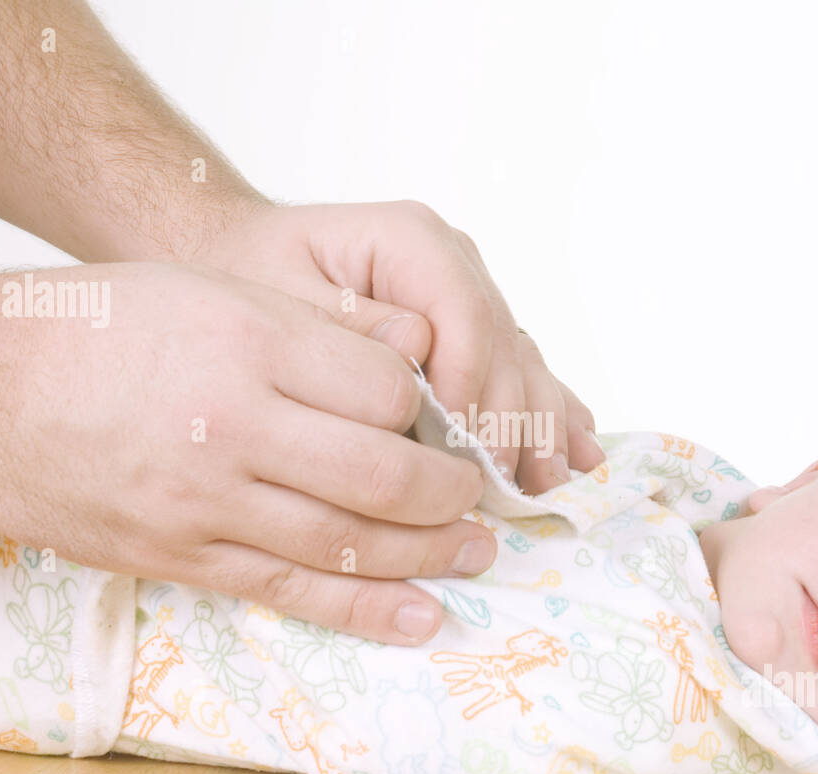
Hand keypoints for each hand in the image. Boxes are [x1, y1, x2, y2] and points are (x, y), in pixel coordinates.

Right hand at [0, 262, 498, 644]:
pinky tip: (420, 615)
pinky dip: (365, 608)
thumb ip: (316, 325)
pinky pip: (290, 590)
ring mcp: (207, 504)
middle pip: (384, 475)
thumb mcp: (209, 292)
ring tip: (477, 553)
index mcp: (248, 344)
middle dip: (451, 490)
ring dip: (429, 554)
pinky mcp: (183, 557)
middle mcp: (235, 428)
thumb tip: (415, 350)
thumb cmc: (98, 329)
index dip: (429, 405)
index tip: (440, 413)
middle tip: (479, 492)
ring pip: (348, 542)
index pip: (386, 388)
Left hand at [192, 200, 606, 492]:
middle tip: (501, 490)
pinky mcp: (474, 331)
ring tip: (549, 486)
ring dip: (539, 428)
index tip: (461, 455)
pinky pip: (521, 373)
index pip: (465, 315)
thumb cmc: (251, 277)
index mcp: (411, 240)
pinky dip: (546, 415)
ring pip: (522, 363)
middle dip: (509, 422)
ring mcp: (470, 296)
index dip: (472, 386)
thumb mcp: (276, 295)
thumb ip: (344, 324)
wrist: (243, 260)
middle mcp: (454, 262)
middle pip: (503, 345)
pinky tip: (574, 453)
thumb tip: (417, 347)